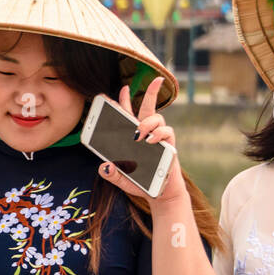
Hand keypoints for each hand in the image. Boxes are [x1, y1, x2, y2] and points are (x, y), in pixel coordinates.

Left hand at [96, 77, 185, 206]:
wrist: (159, 194)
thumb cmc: (140, 183)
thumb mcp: (121, 179)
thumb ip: (112, 174)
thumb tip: (104, 167)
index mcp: (133, 137)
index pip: (129, 115)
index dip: (125, 101)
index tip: (123, 88)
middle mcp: (147, 133)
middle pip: (148, 108)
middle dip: (151, 92)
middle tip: (154, 80)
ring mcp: (159, 138)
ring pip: (157, 118)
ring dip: (147, 122)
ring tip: (137, 134)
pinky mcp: (169, 146)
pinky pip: (166, 133)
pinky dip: (158, 134)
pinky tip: (150, 141)